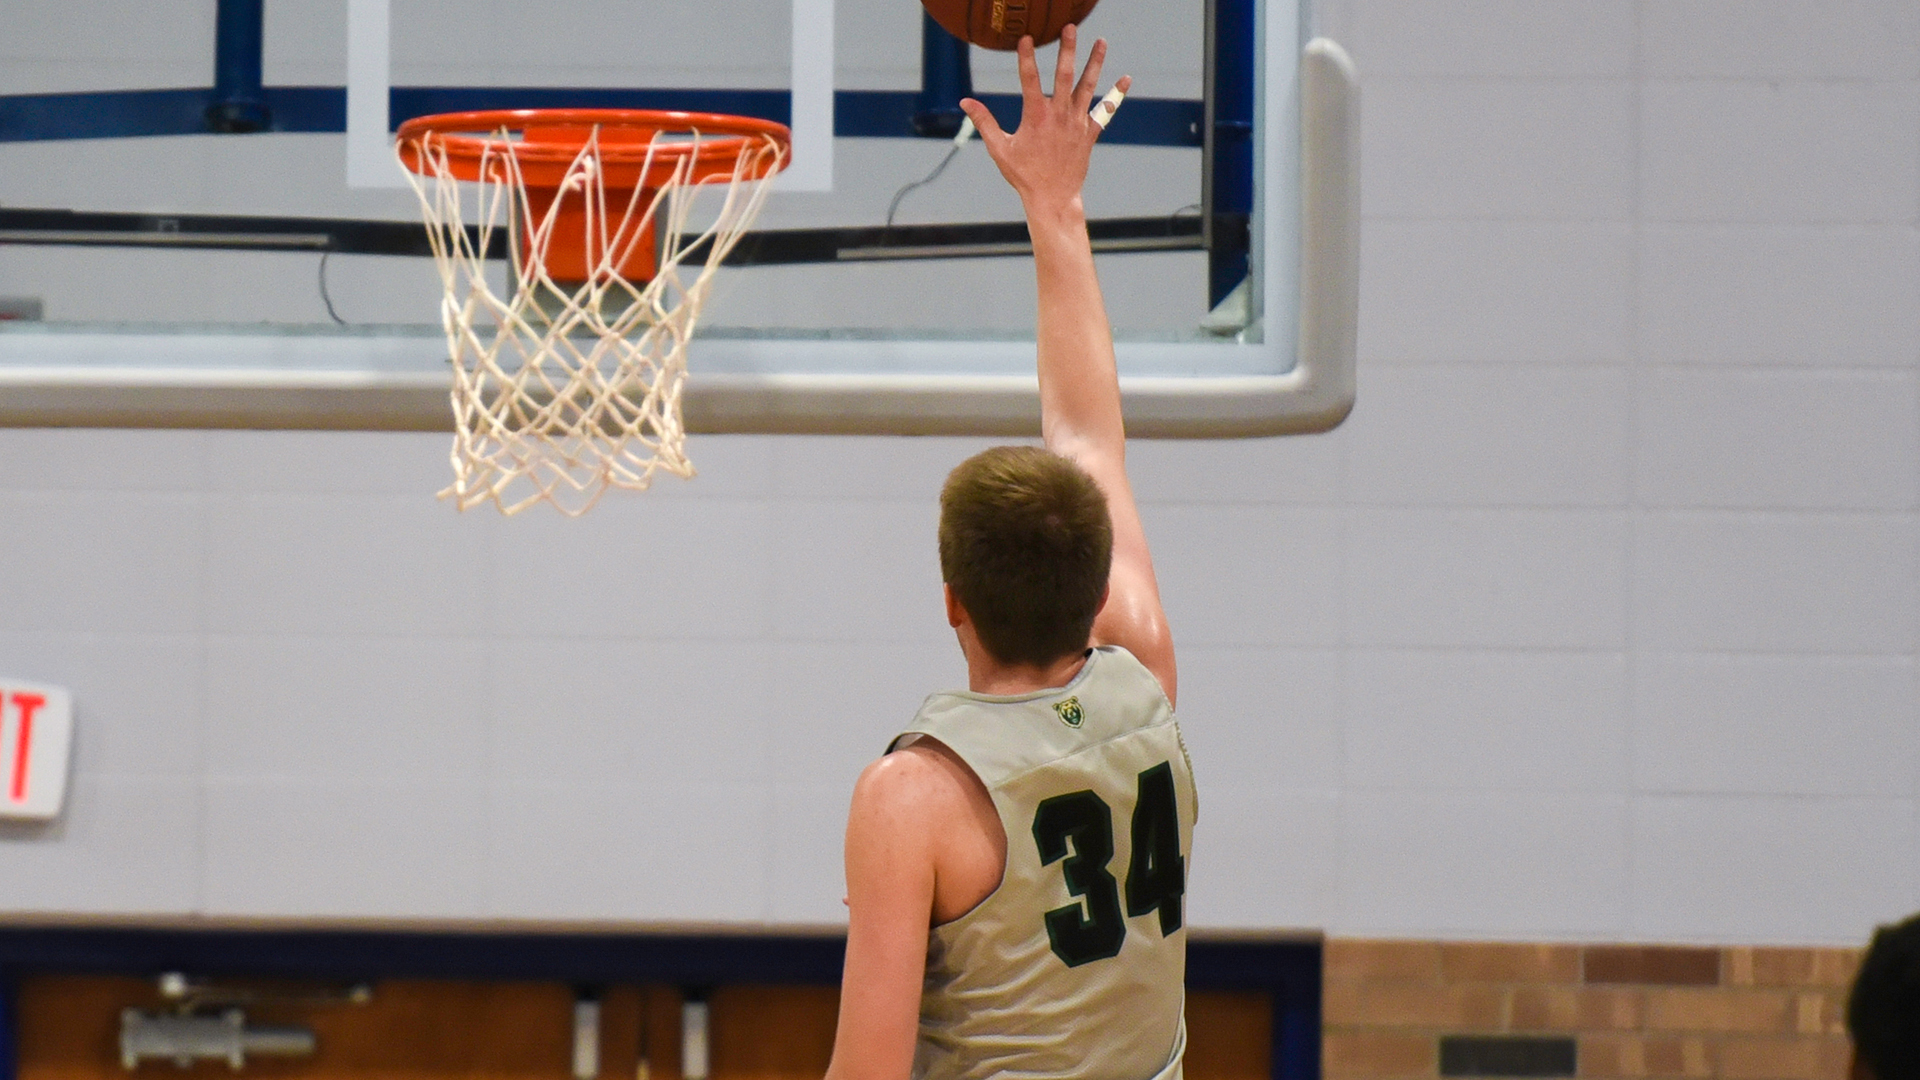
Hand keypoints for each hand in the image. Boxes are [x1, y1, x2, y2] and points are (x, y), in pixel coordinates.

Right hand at [958, 25, 1130, 215]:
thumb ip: (984, 122)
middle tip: (1070, 28)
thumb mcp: (999, 149)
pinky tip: (1126, 78)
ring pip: (1088, 86)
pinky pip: (1105, 110)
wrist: (1053, 197)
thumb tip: (964, 102)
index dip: (1027, 57)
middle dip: (1067, 49)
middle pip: (1065, 75)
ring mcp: (1077, 123)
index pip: (1029, 79)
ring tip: (1101, 41)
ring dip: (1095, 62)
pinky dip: (1116, 94)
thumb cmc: (1024, 175)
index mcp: (1036, 116)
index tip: (1027, 37)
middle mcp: (1059, 115)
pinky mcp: (1089, 133)